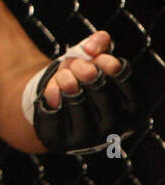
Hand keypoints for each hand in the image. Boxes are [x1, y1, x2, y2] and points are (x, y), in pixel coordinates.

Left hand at [28, 30, 140, 154]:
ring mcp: (87, 138)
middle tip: (73, 64)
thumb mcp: (95, 59)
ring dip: (64, 78)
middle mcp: (115, 128)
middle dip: (82, 67)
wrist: (55, 105)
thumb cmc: (82, 80)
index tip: (94, 56)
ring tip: (62, 76)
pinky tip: (52, 89)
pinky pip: (52, 110)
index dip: (105, 61)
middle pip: (98, 86)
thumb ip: (100, 44)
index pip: (123, 77)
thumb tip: (91, 48)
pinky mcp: (59, 140)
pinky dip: (49, 92)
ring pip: (74, 98)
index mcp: (134, 109)